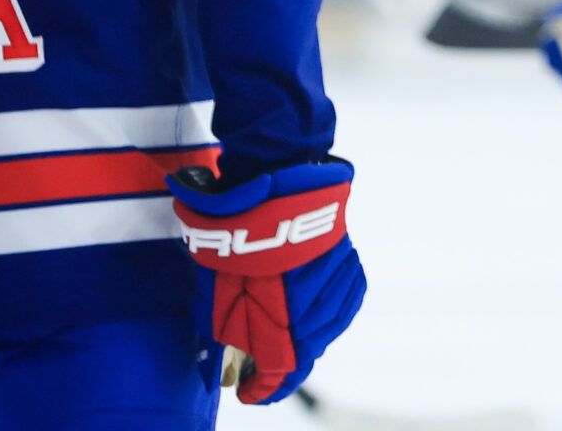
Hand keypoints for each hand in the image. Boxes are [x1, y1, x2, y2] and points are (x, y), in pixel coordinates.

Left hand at [170, 158, 365, 405]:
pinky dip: (330, 316)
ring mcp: (336, 278)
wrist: (271, 167)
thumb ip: (218, 318)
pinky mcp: (348, 259)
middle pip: (306, 349)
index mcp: (280, 306)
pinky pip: (345, 301)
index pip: (280, 366)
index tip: (249, 395)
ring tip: (287, 346)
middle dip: (284, 364)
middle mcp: (314, 297)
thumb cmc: (233, 219)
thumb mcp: (212, 273)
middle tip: (264, 373)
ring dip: (307, 341)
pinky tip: (316, 319)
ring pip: (328, 327)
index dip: (265, 387)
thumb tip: (221, 357)